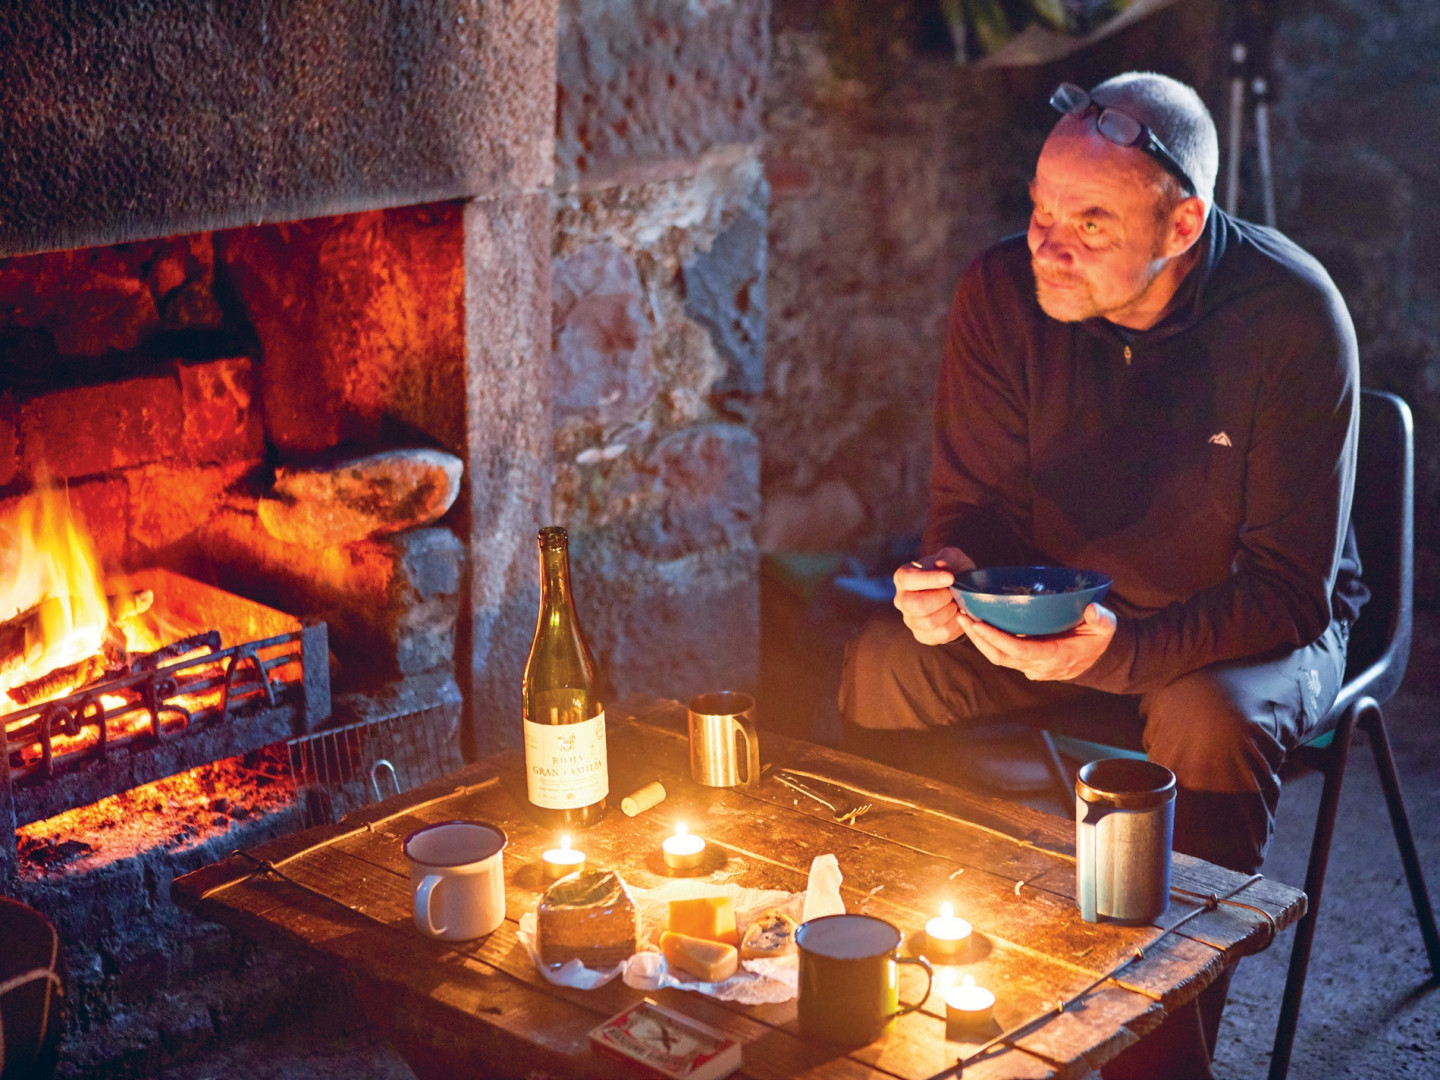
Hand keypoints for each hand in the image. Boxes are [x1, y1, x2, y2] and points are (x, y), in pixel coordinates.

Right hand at [893, 559, 964, 645]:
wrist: (958, 592)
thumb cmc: (952, 571)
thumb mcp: (953, 558)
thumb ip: (948, 557)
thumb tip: (941, 565)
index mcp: (903, 577)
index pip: (908, 579)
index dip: (930, 579)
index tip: (950, 578)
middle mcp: (902, 600)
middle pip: (915, 605)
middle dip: (941, 599)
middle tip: (953, 593)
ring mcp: (910, 620)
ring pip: (928, 622)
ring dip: (949, 612)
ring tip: (957, 603)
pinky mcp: (922, 635)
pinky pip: (939, 636)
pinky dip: (955, 626)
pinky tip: (958, 615)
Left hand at [960, 603, 1116, 680]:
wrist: (1097, 658)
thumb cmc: (1098, 639)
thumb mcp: (1105, 627)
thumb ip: (1100, 619)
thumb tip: (1092, 610)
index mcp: (1055, 657)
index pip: (1021, 651)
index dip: (998, 639)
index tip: (979, 624)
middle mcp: (1038, 667)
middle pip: (1001, 656)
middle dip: (979, 638)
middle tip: (963, 617)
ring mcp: (1030, 667)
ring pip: (998, 657)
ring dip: (979, 640)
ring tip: (964, 618)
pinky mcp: (1025, 663)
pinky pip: (1002, 654)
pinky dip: (987, 641)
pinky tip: (976, 624)